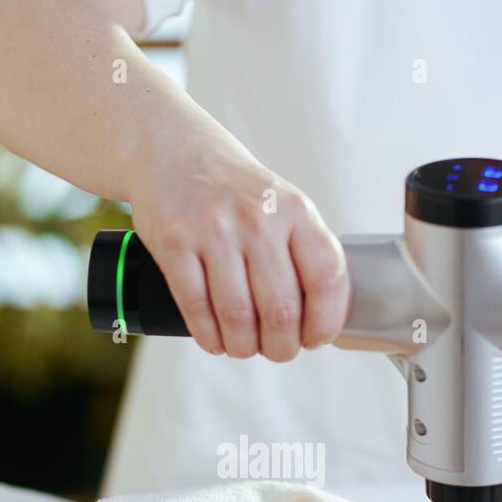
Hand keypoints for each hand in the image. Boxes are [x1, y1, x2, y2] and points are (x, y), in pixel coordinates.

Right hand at [129, 132, 348, 360]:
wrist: (174, 152)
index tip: (315, 338)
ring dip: (243, 347)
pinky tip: (215, 338)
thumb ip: (304, 255)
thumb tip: (320, 322)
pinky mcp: (175, 243)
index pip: (326, 277)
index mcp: (295, 210)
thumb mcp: (283, 207)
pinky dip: (209, 336)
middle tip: (276, 350)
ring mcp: (214, 230)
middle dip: (281, 347)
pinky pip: (197, 309)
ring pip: (237, 318)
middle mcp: (257, 218)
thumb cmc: (236, 193)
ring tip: (243, 346)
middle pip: (281, 310)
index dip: (325, 321)